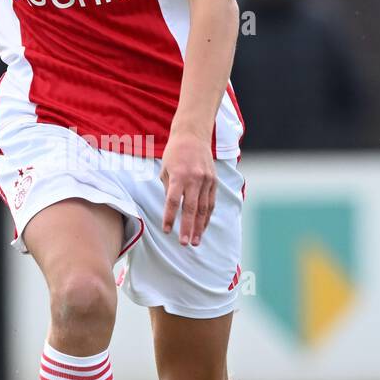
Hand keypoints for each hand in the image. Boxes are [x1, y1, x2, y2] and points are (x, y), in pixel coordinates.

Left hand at [159, 126, 215, 245]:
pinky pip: (210, 203)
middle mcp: (194, 179)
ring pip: (203, 208)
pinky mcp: (214, 181)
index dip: (169, 217)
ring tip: (194, 241)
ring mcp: (206, 180)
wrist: (193, 136)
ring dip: (199, 226)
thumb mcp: (165, 169)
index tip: (167, 231)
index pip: (173, 201)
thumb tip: (171, 210)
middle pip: (190, 208)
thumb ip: (168, 190)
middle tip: (184, 243)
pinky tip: (202, 228)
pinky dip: (206, 217)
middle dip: (187, 227)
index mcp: (179, 175)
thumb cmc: (174, 153)